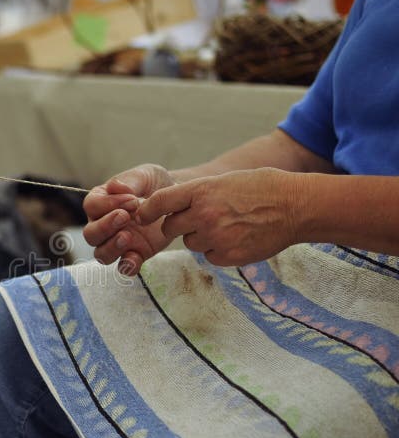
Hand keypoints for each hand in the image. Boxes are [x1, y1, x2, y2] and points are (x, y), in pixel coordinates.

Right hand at [83, 164, 175, 275]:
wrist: (177, 199)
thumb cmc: (155, 185)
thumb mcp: (144, 175)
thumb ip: (130, 181)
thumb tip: (116, 187)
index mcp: (101, 202)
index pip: (91, 206)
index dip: (106, 204)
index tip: (131, 199)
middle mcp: (104, 225)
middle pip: (90, 234)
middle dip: (105, 227)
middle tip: (125, 216)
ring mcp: (117, 242)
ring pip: (101, 254)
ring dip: (111, 248)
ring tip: (128, 236)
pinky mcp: (135, 254)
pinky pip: (124, 266)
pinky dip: (127, 266)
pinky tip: (136, 258)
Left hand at [136, 168, 302, 265]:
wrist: (295, 206)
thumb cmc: (261, 189)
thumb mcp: (225, 181)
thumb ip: (198, 195)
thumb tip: (173, 208)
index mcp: (202, 191)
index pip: (160, 202)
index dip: (148, 210)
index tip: (141, 216)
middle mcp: (204, 214)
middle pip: (170, 227)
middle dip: (177, 226)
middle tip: (196, 221)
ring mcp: (216, 237)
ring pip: (190, 243)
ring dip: (200, 238)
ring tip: (226, 226)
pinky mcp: (227, 256)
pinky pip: (209, 256)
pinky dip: (218, 251)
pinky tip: (236, 238)